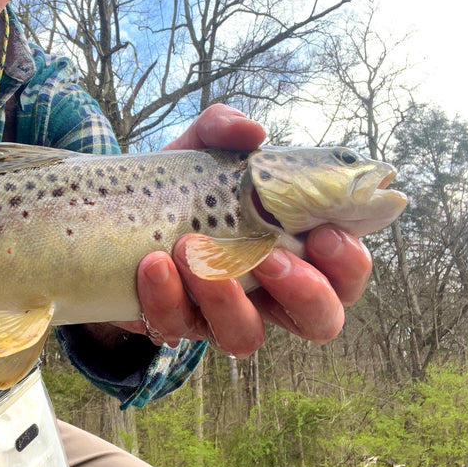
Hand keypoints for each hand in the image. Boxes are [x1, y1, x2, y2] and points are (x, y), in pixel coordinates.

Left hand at [117, 105, 373, 355]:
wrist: (119, 213)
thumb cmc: (185, 185)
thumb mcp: (204, 148)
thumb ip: (226, 129)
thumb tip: (251, 132)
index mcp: (298, 251)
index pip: (346, 274)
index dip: (349, 263)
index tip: (325, 232)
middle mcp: (271, 294)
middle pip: (320, 322)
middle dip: (305, 293)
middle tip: (272, 256)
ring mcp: (224, 315)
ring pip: (246, 337)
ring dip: (225, 298)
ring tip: (191, 251)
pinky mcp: (176, 323)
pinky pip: (178, 327)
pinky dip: (166, 296)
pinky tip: (153, 263)